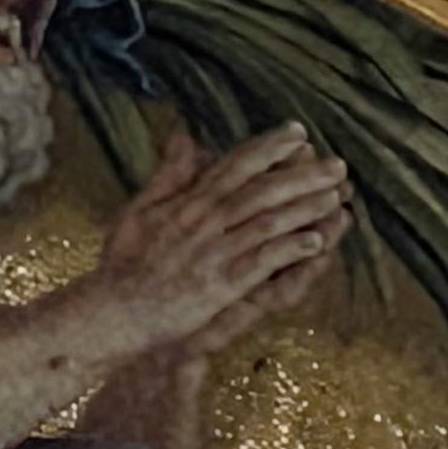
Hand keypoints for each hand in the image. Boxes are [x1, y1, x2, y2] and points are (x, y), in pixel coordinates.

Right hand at [76, 119, 347, 379]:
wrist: (108, 315)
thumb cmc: (121, 266)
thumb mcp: (139, 212)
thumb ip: (168, 175)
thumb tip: (185, 136)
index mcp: (188, 203)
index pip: (236, 166)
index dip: (270, 147)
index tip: (300, 133)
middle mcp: (204, 222)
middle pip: (263, 190)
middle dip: (304, 175)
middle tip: (339, 164)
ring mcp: (213, 254)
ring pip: (269, 221)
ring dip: (307, 207)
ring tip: (338, 196)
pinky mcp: (219, 286)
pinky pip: (262, 262)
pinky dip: (290, 249)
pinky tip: (318, 241)